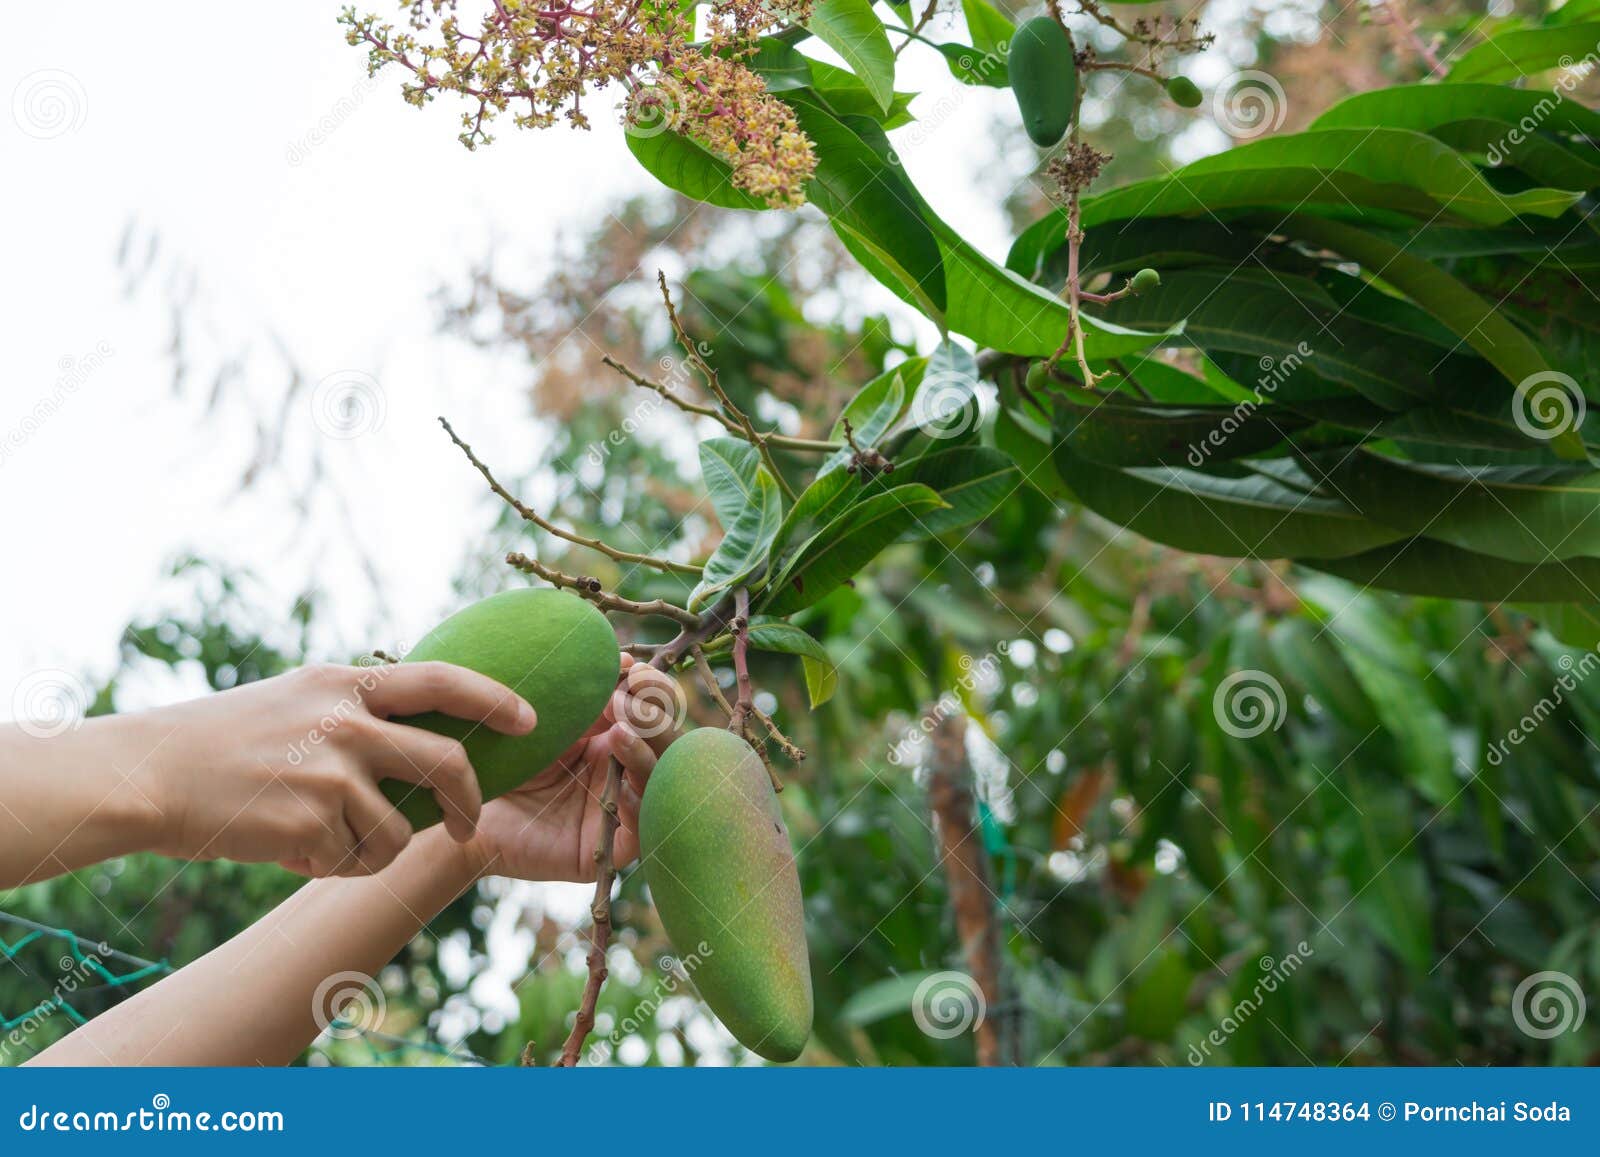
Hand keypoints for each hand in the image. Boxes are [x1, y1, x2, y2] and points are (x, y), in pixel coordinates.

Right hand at [138, 661, 536, 876]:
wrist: (150, 775)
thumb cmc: (224, 741)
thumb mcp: (297, 698)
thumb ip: (357, 707)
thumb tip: (421, 730)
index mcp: (345, 684)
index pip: (442, 680)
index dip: (494, 699)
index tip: (530, 719)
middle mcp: (344, 721)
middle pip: (448, 764)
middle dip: (470, 803)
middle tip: (469, 828)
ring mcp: (329, 770)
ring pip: (400, 830)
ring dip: (375, 851)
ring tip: (329, 843)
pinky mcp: (310, 820)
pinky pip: (353, 859)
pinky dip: (332, 866)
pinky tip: (291, 849)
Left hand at [466, 655, 683, 881]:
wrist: (461, 809)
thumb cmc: (499, 760)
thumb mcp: (544, 721)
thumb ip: (579, 696)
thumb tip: (623, 659)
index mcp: (610, 740)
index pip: (653, 710)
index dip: (651, 688)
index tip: (631, 669)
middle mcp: (622, 773)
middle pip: (667, 740)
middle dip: (656, 710)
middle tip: (629, 690)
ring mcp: (620, 808)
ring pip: (661, 777)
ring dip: (648, 745)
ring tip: (620, 726)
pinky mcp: (612, 847)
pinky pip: (643, 825)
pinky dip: (638, 795)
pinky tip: (620, 768)